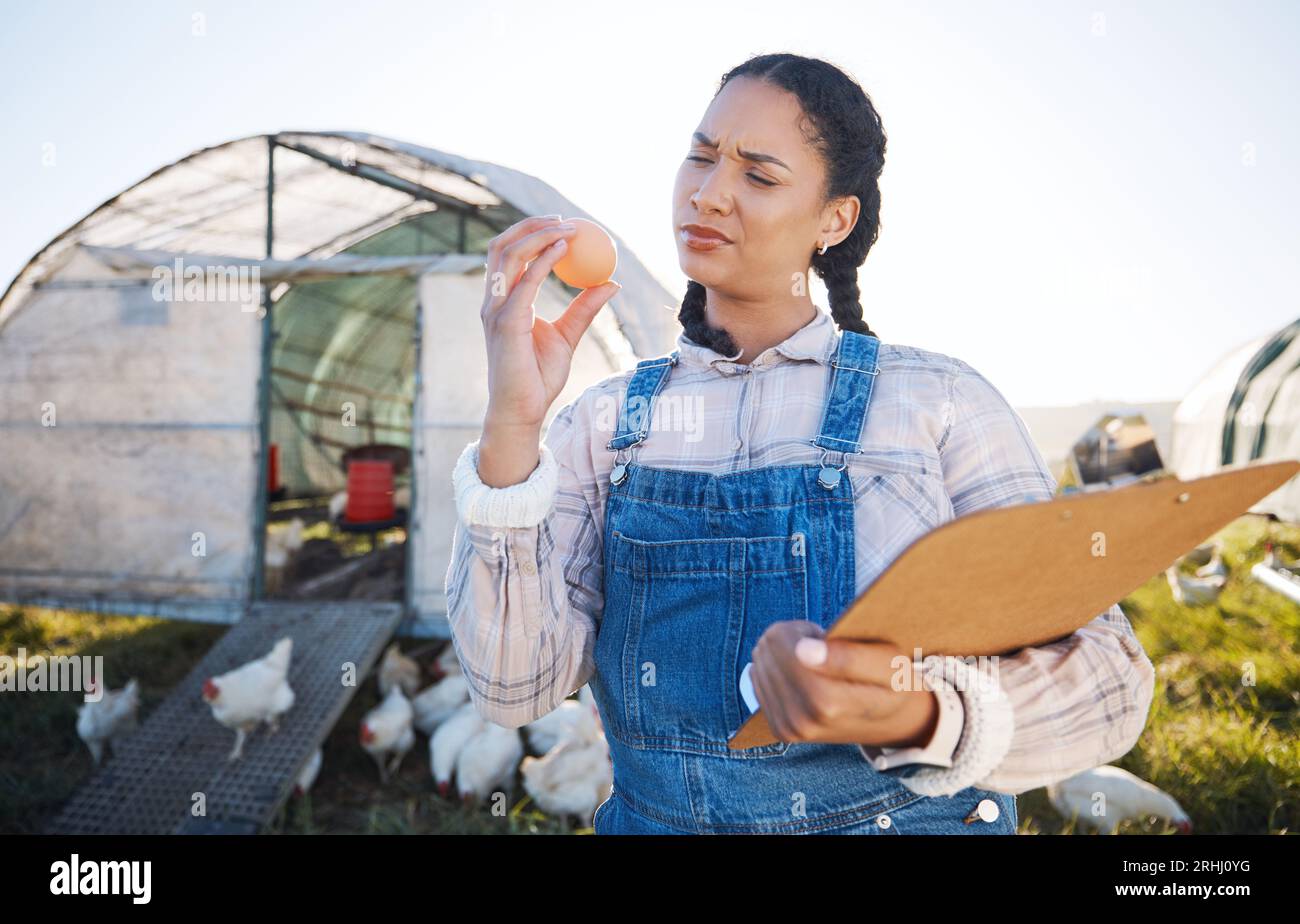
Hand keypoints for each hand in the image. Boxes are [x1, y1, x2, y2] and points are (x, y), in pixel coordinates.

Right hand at [480, 215, 621, 431]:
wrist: (523, 410)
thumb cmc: (539, 378)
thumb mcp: (568, 336)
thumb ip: (585, 308)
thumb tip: (611, 283)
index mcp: (504, 302)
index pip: (510, 256)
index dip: (532, 233)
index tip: (564, 224)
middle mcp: (494, 302)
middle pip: (502, 246)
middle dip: (530, 225)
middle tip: (564, 219)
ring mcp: (496, 311)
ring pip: (508, 256)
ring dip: (538, 235)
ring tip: (567, 229)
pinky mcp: (505, 323)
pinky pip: (524, 283)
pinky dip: (543, 261)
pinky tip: (563, 251)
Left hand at [748, 620, 939, 747]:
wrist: (886, 721)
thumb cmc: (890, 683)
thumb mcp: (889, 664)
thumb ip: (850, 656)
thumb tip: (803, 650)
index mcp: (831, 705)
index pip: (793, 655)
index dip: (798, 633)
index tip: (819, 631)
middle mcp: (804, 722)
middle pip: (772, 651)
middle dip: (794, 635)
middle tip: (823, 643)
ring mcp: (788, 728)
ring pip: (762, 660)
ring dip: (784, 649)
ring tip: (815, 658)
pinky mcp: (777, 728)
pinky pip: (758, 677)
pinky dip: (777, 665)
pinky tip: (803, 672)